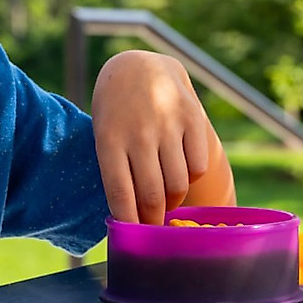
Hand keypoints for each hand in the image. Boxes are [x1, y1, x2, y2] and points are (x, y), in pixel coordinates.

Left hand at [92, 50, 235, 223]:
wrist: (137, 66)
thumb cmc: (115, 113)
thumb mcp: (105, 135)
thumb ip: (117, 170)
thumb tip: (132, 219)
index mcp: (109, 139)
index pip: (120, 194)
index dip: (128, 222)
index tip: (133, 236)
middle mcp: (139, 132)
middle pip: (152, 195)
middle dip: (153, 219)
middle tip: (153, 224)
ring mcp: (167, 124)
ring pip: (178, 184)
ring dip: (173, 200)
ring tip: (167, 199)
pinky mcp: (191, 117)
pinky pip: (198, 166)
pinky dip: (191, 177)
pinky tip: (181, 171)